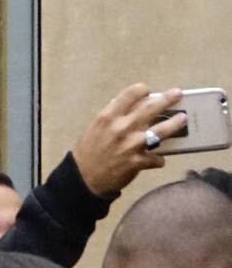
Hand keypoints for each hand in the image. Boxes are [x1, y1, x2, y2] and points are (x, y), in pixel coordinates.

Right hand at [72, 83, 187, 196]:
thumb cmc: (88, 150)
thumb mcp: (95, 128)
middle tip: (178, 93)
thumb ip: (112, 117)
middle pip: (150, 108)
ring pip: (160, 131)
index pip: (129, 95)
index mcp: (107, 117)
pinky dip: (158, 159)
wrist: (84, 177)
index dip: (142, 90)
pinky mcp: (138, 162)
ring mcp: (131, 145)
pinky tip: (157, 159)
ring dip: (175, 123)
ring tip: (183, 119)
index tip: (148, 91)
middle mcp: (121, 128)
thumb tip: (129, 106)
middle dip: (167, 99)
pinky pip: (157, 158)